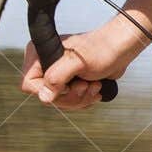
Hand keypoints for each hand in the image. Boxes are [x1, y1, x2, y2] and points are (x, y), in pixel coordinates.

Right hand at [20, 22, 142, 112]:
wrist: (121, 49)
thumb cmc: (102, 50)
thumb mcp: (78, 62)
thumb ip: (57, 77)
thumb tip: (44, 98)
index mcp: (40, 54)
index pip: (29, 84)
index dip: (49, 89)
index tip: (68, 84)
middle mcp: (45, 65)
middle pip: (47, 97)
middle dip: (71, 96)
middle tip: (87, 85)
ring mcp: (57, 75)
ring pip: (60, 102)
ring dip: (81, 98)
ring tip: (95, 86)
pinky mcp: (70, 83)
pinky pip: (71, 102)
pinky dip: (84, 99)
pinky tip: (96, 89)